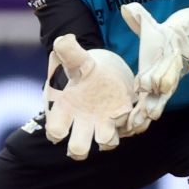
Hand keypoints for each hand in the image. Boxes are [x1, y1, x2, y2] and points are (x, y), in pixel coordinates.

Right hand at [42, 35, 134, 159]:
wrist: (105, 73)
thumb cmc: (83, 70)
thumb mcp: (77, 59)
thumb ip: (69, 51)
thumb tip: (63, 40)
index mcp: (64, 110)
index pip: (55, 130)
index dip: (56, 132)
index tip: (60, 128)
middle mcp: (83, 123)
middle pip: (78, 148)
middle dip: (81, 147)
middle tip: (85, 137)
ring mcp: (103, 125)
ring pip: (107, 143)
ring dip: (112, 135)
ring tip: (118, 116)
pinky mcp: (122, 122)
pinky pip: (130, 129)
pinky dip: (133, 122)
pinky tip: (132, 108)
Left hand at [120, 3, 188, 133]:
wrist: (185, 43)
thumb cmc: (163, 35)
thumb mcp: (151, 25)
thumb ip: (139, 17)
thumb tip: (126, 7)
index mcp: (160, 60)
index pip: (157, 69)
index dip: (151, 77)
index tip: (145, 85)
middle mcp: (163, 75)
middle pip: (159, 91)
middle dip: (152, 102)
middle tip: (145, 115)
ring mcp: (163, 86)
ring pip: (156, 103)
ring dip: (147, 114)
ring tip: (137, 127)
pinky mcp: (159, 94)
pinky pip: (152, 107)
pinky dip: (144, 118)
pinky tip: (134, 130)